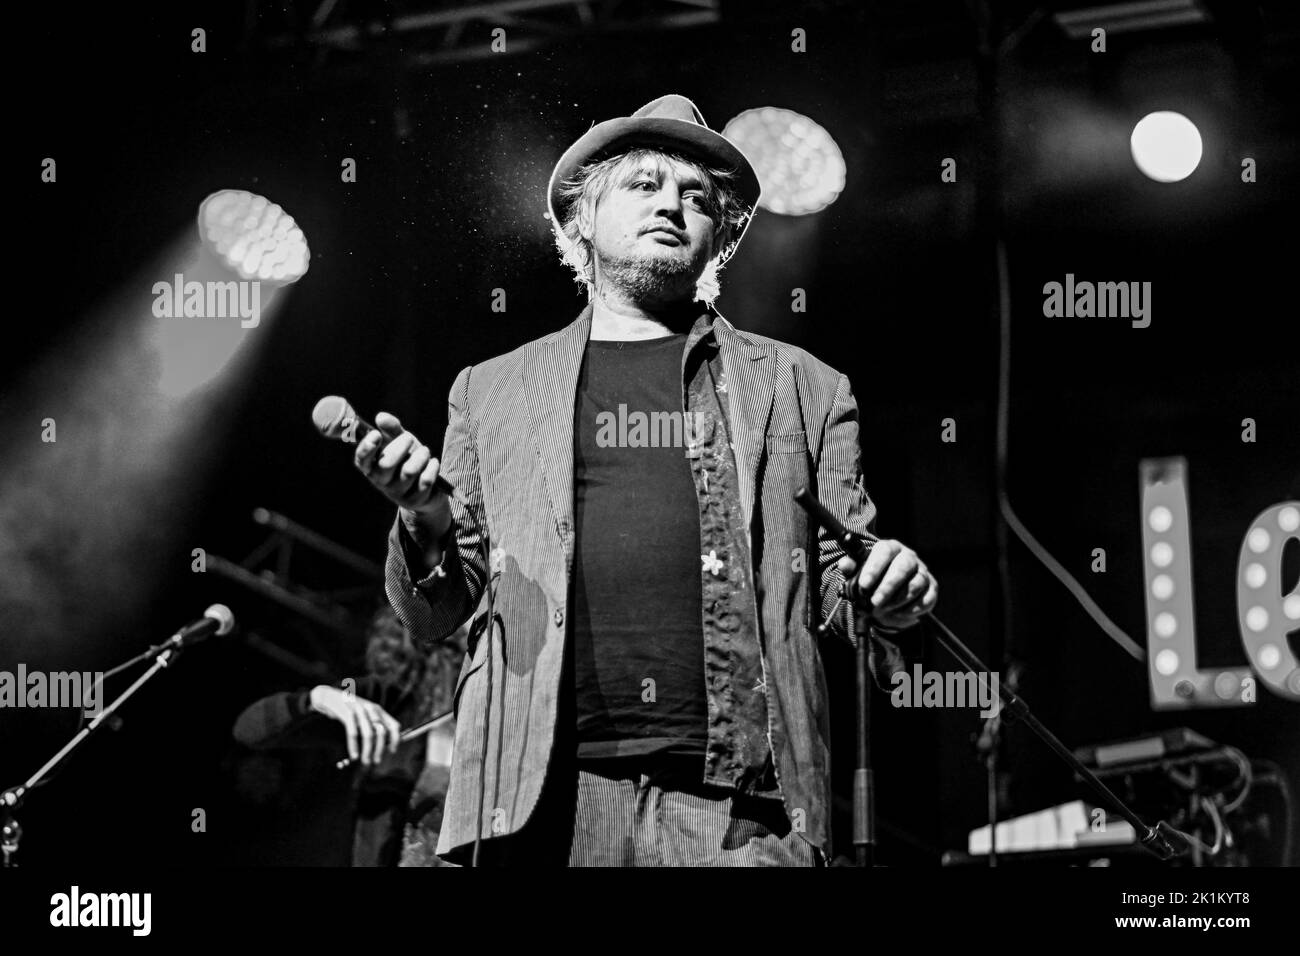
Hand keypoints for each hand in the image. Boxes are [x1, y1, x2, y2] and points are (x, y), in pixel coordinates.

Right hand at [308, 685, 401, 766]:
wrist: (329, 697)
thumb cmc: (348, 710)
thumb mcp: (364, 715)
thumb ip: (373, 726)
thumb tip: (382, 746)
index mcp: (378, 710)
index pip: (394, 725)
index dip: (396, 740)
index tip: (392, 751)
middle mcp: (371, 709)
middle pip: (382, 732)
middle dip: (380, 749)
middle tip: (376, 761)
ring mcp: (360, 710)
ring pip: (369, 734)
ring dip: (368, 751)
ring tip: (365, 762)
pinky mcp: (347, 713)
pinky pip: (353, 733)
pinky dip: (354, 746)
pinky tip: (354, 756)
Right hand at [353, 411, 451, 537]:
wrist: (429, 484)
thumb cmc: (408, 458)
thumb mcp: (400, 441)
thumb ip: (391, 429)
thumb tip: (381, 417)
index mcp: (372, 466)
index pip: (361, 461)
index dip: (366, 448)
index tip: (376, 434)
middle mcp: (381, 481)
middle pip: (386, 465)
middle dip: (399, 447)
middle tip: (409, 437)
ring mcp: (398, 493)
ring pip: (408, 472)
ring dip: (420, 456)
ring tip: (425, 451)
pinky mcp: (415, 500)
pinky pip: (425, 481)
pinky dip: (432, 467)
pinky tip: (433, 463)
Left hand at [836, 539, 937, 631]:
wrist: (886, 595)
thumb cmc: (871, 580)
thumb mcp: (857, 573)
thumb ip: (851, 568)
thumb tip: (844, 564)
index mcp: (890, 548)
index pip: (884, 551)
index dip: (874, 568)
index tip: (864, 585)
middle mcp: (908, 557)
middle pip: (903, 567)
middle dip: (888, 586)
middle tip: (875, 602)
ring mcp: (922, 572)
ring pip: (916, 584)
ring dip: (899, 600)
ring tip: (884, 610)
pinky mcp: (931, 588)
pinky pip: (927, 598)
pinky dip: (914, 609)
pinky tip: (900, 614)